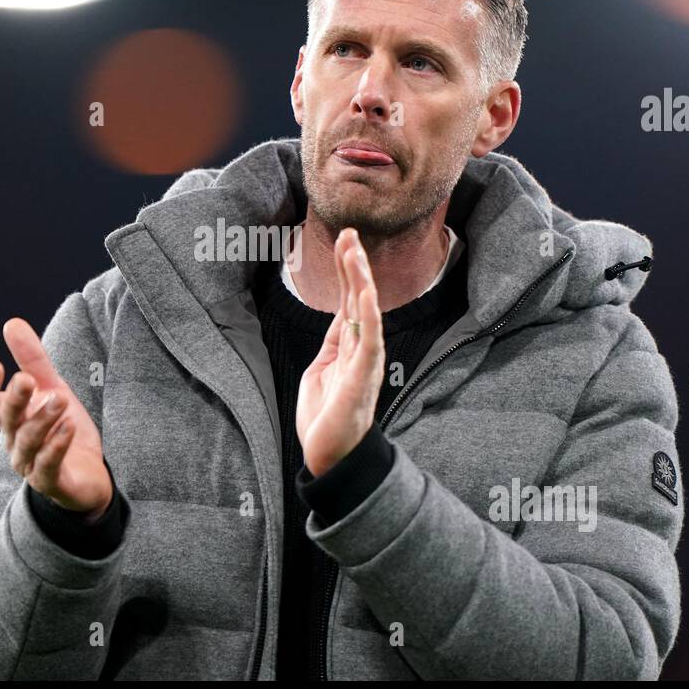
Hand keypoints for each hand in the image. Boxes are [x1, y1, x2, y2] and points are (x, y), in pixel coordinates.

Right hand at [0, 318, 111, 520]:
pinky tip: (68, 428)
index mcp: (9, 418)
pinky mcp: (52, 483)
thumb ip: (32, 359)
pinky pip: (48, 466)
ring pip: (28, 442)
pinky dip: (56, 447)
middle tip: (27, 380)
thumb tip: (11, 322)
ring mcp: (30, 464)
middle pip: (5, 419)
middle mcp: (13, 441)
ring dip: (42, 420)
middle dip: (15, 399)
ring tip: (60, 401)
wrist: (89, 475)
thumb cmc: (62, 428)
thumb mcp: (51, 388)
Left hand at [296, 227, 385, 476]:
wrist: (331, 456)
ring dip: (359, 280)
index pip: (348, 299)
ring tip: (354, 251)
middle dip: (353, 264)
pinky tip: (365, 292)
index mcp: (347, 346)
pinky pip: (369, 339)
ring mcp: (364, 360)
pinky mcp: (363, 375)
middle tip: (349, 232)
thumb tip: (339, 320)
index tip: (344, 241)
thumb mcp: (320, 371)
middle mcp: (361, 347)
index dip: (346, 270)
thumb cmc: (325, 418)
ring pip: (365, 311)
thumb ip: (331, 344)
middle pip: (357, 297)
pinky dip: (369, 314)